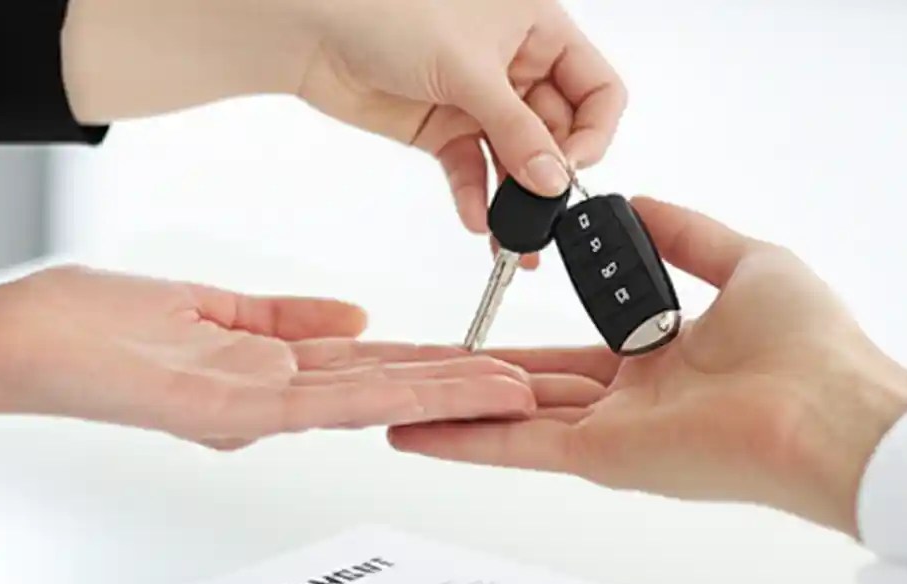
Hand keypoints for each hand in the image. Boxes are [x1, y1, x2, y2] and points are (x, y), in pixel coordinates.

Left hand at [0, 266, 532, 447]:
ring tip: (509, 388)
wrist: (22, 343)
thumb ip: (286, 318)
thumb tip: (352, 317)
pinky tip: (429, 385)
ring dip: (445, 395)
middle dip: (464, 388)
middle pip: (388, 390)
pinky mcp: (230, 408)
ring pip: (370, 402)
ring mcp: (257, 408)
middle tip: (534, 387)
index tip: (496, 360)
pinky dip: (382, 394)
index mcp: (274, 373)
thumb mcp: (212, 309)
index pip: (376, 367)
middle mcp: (275, 399)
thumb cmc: (100, 328)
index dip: (441, 365)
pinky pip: (319, 403)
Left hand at [63, 0, 625, 237]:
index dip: (593, 132)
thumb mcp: (469, 69)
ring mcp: (480, 100)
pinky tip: (475, 219)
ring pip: (516, 161)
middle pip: (558, 132)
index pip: (598, 90)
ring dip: (516, 200)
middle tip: (544, 212)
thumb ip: (518, 130)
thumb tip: (555, 180)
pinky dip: (475, 197)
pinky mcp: (444, 129)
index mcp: (538, 30)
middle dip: (551, 176)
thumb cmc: (386, 9)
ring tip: (515, 238)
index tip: (572, 167)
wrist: (309, 29)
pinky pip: (473, 172)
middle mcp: (515, 66)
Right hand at [390, 199, 906, 535]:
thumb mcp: (748, 262)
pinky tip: (413, 430)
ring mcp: (615, 432)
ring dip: (453, 406)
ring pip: (514, 415)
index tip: (491, 323)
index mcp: (668, 362)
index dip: (533, 338)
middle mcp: (635, 401)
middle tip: (422, 360)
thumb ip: (688, 236)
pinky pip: (519, 444)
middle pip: (536, 384)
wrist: (833, 410)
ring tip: (394, 394)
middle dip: (476, 374)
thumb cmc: (811, 344)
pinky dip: (462, 440)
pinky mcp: (603, 456)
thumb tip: (640, 204)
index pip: (582, 348)